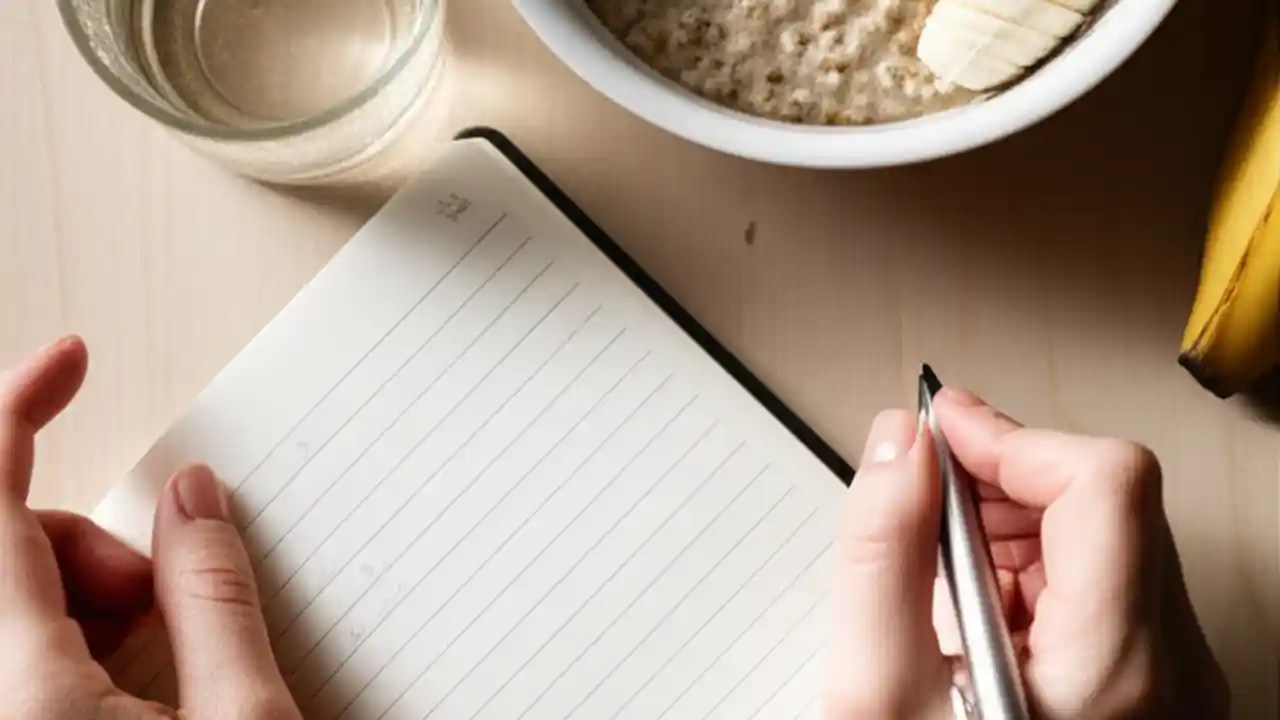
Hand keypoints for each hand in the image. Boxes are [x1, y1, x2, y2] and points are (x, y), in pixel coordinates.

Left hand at [0, 337, 300, 718]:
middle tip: (160, 584)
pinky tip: (127, 681)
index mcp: (22, 695)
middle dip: (82, 535)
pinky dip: (65, 636)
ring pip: (5, 598)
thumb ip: (213, 600)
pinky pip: (11, 651)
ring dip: (78, 591)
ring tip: (158, 641)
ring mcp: (0, 717)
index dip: (17, 410)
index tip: (69, 362)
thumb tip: (193, 497)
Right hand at [824, 388, 1228, 718]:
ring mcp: (1173, 684)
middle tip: (924, 489)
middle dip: (1002, 480)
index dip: (1014, 438)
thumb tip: (898, 447)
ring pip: (1106, 541)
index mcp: (1117, 670)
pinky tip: (975, 607)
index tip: (945, 429)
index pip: (1105, 483)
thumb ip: (878, 558)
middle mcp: (1171, 672)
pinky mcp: (1156, 689)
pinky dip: (1032, 573)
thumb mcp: (877, 697)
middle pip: (1107, 505)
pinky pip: (1104, 589)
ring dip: (1012, 525)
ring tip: (938, 565)